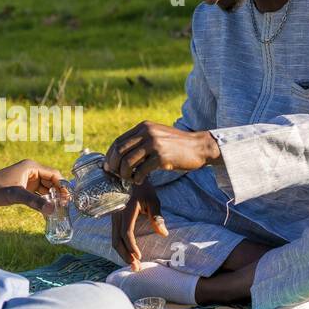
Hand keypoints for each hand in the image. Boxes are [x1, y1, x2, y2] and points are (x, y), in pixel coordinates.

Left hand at [0, 159, 63, 211]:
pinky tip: (47, 212)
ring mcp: (28, 181)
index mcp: (32, 167)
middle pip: (52, 182)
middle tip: (64, 207)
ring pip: (45, 190)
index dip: (62, 186)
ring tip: (58, 211)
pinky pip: (38, 195)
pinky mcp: (23, 189)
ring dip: (51, 199)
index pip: (54, 175)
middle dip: (58, 194)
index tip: (67, 199)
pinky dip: (43, 202)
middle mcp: (32, 172)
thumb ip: (35, 202)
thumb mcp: (16, 195)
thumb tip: (52, 210)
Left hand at [103, 122, 219, 184]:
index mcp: (143, 127)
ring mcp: (154, 144)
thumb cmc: (177, 145)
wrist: (199, 147)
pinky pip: (141, 171)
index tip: (109, 167)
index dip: (110, 156)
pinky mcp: (161, 157)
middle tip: (116, 175)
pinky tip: (140, 181)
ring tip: (130, 179)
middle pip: (119, 151)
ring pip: (127, 162)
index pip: (118, 141)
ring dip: (125, 174)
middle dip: (114, 166)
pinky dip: (137, 179)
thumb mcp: (157, 135)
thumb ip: (141, 140)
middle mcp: (147, 133)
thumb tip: (121, 154)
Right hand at [110, 181, 167, 267]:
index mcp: (126, 211)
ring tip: (132, 264)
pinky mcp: (113, 219)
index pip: (126, 233)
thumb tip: (164, 234)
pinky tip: (128, 253)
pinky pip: (114, 235)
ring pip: (114, 239)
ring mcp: (113, 217)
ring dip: (122, 253)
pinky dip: (120, 247)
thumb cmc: (142, 187)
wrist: (127, 175)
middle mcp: (116, 216)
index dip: (132, 247)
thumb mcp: (152, 199)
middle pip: (117, 241)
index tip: (139, 256)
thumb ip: (157, 217)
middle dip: (125, 256)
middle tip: (136, 268)